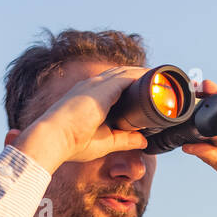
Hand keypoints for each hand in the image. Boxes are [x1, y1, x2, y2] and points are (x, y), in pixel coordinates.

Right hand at [13, 67, 149, 171]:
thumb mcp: (105, 142)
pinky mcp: (103, 87)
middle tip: (159, 83)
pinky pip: (128, 77)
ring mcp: (97, 84)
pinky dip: (142, 77)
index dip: (130, 87)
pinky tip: (155, 79)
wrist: (54, 138)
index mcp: (89, 98)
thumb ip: (125, 140)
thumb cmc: (72, 143)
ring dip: (144, 74)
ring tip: (162, 78)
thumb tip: (143, 141)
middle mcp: (92, 87)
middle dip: (140, 77)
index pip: (113, 86)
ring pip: (127, 73)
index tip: (146, 93)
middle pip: (122, 75)